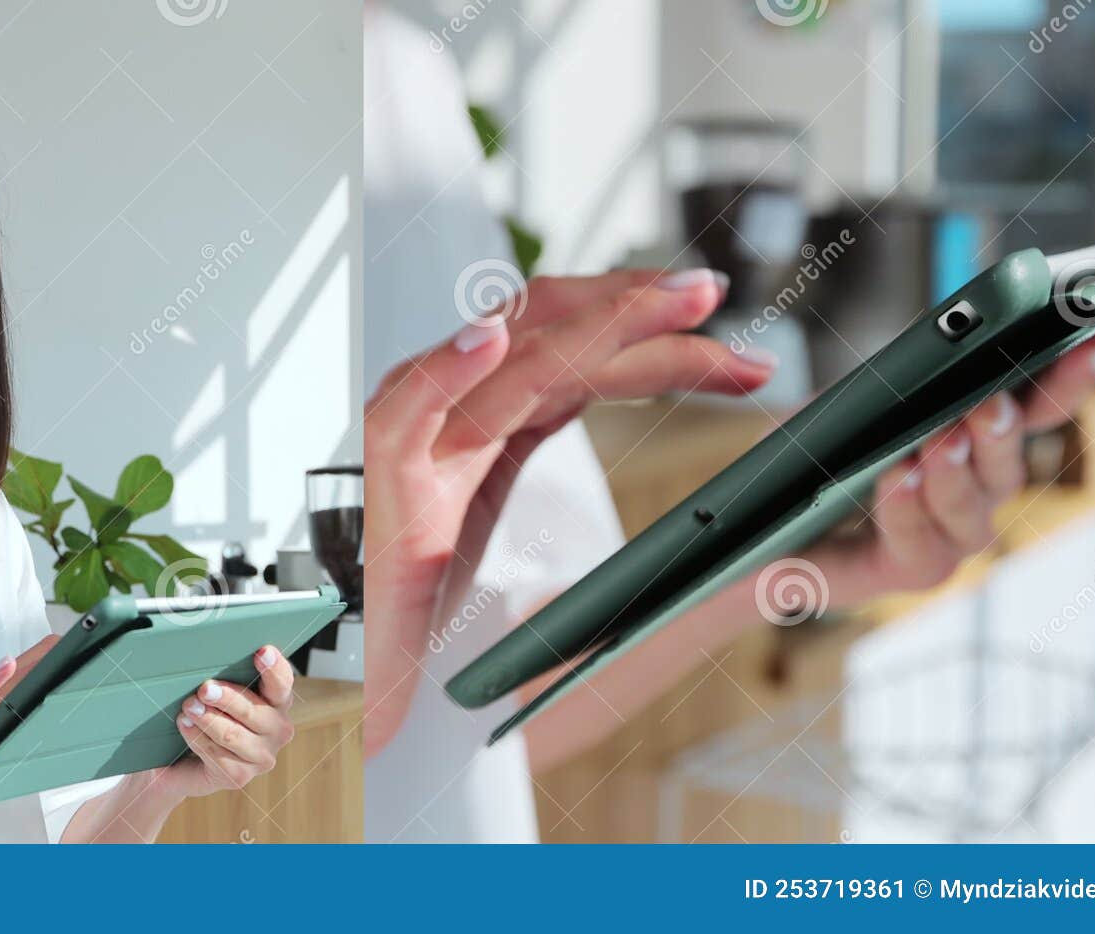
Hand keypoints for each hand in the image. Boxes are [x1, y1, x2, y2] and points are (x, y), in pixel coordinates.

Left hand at [155, 644, 297, 797]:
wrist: (186, 760)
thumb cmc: (208, 715)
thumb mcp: (219, 694)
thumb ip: (226, 678)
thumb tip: (209, 663)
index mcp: (278, 702)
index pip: (282, 683)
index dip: (274, 667)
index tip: (262, 652)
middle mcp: (278, 730)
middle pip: (253, 711)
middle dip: (226, 699)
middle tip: (204, 689)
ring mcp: (262, 757)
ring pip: (232, 735)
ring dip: (207, 719)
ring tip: (188, 707)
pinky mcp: (240, 777)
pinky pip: (217, 755)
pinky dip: (197, 738)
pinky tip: (185, 726)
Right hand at [363, 268, 776, 755]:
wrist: (375, 638)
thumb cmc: (424, 558)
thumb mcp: (497, 476)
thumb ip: (543, 413)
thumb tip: (630, 366)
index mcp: (480, 394)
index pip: (568, 331)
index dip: (641, 317)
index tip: (719, 324)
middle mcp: (451, 394)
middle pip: (549, 325)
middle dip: (637, 307)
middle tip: (713, 298)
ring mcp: (420, 424)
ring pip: (509, 354)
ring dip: (595, 322)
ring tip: (668, 306)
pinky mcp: (386, 471)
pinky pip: (410, 407)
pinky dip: (446, 368)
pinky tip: (488, 342)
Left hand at [796, 332, 1094, 605]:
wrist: (770, 528)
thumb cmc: (820, 457)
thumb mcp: (850, 402)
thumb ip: (892, 377)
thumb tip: (925, 346)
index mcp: (978, 441)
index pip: (1035, 409)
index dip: (1065, 378)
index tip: (1089, 339)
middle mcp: (978, 492)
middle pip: (1008, 464)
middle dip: (1000, 432)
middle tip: (990, 405)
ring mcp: (951, 537)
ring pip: (969, 508)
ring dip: (953, 473)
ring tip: (936, 442)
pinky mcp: (915, 568)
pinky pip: (920, 542)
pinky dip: (906, 507)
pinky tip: (895, 479)